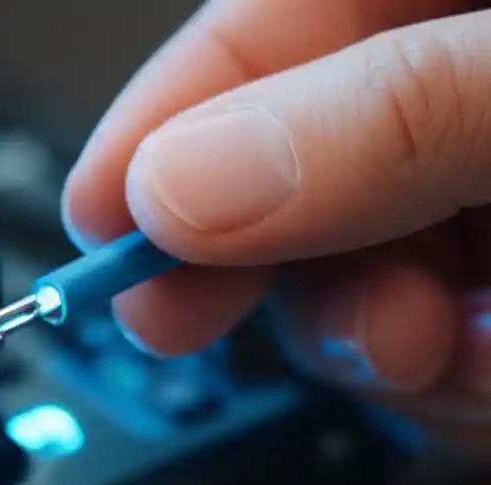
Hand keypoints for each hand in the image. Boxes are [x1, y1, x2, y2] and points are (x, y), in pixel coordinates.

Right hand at [64, 1, 490, 456]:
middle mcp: (463, 88)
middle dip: (255, 257)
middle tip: (179, 313)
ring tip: (428, 349)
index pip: (266, 23)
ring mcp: (488, 192)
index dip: (167, 118)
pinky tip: (486, 372)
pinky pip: (437, 348)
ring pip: (356, 271)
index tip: (97, 216)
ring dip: (366, 339)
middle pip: (294, 162)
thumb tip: (179, 184)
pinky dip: (446, 384)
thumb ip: (382, 120)